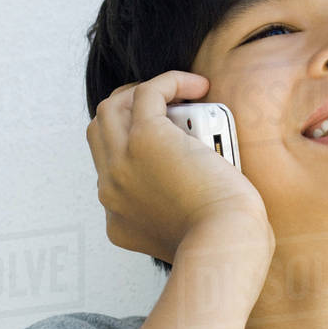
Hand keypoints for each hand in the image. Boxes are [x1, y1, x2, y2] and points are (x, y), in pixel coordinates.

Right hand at [86, 70, 272, 264]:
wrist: (225, 244)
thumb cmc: (226, 246)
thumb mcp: (190, 242)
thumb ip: (184, 223)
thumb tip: (203, 203)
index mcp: (118, 218)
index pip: (112, 170)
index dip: (136, 148)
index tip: (173, 142)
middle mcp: (110, 189)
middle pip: (101, 133)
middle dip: (130, 112)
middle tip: (169, 107)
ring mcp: (121, 162)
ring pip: (114, 108)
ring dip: (145, 93)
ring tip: (187, 93)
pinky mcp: (146, 138)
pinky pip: (148, 92)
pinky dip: (171, 82)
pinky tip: (200, 86)